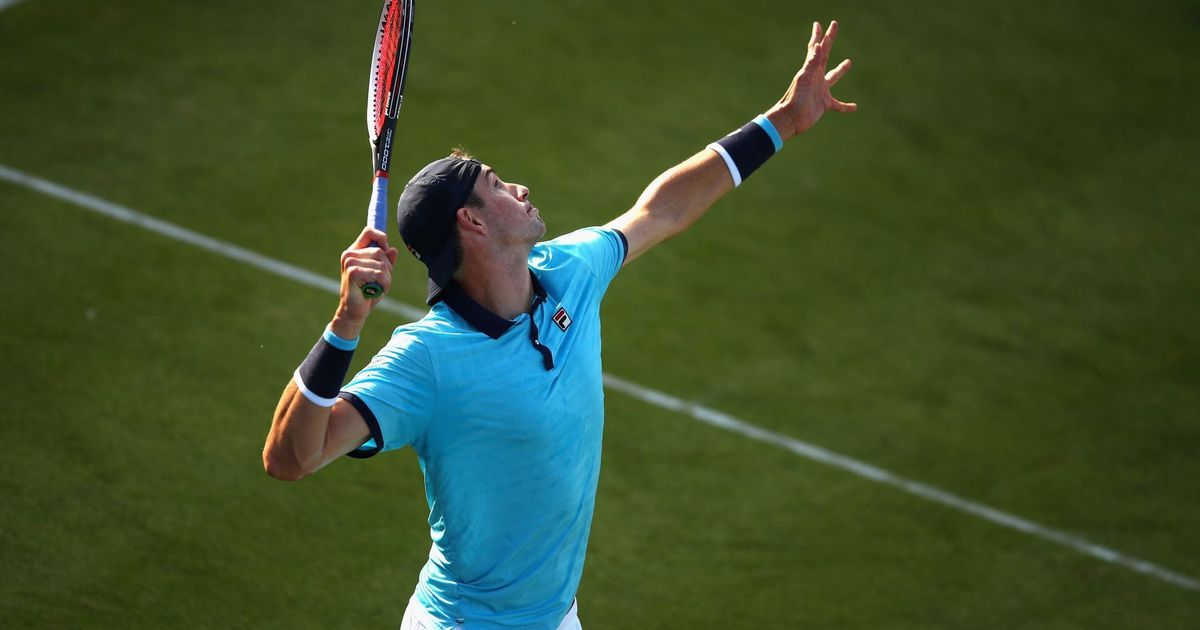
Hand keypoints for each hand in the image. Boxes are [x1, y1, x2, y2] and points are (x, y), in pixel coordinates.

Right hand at [332, 227, 398, 336]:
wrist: (354, 312)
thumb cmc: (367, 293)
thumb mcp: (380, 275)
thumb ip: (386, 262)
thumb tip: (393, 250)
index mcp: (355, 251)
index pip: (369, 232)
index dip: (382, 238)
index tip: (386, 251)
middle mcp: (350, 254)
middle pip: (381, 251)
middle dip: (388, 268)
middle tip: (381, 281)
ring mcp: (349, 262)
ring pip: (382, 264)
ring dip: (386, 279)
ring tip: (378, 287)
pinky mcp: (353, 272)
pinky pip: (379, 274)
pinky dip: (383, 284)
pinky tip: (376, 290)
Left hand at [768, 20, 856, 138]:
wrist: (790, 119)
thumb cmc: (794, 100)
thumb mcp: (804, 79)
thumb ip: (811, 63)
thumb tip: (817, 46)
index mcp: (811, 70)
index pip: (816, 48)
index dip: (819, 36)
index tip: (819, 24)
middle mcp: (816, 78)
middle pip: (825, 55)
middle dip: (829, 41)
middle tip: (834, 28)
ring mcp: (820, 91)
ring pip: (833, 77)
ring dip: (840, 69)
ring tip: (848, 61)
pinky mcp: (824, 105)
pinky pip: (838, 105)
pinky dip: (846, 106)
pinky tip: (854, 107)